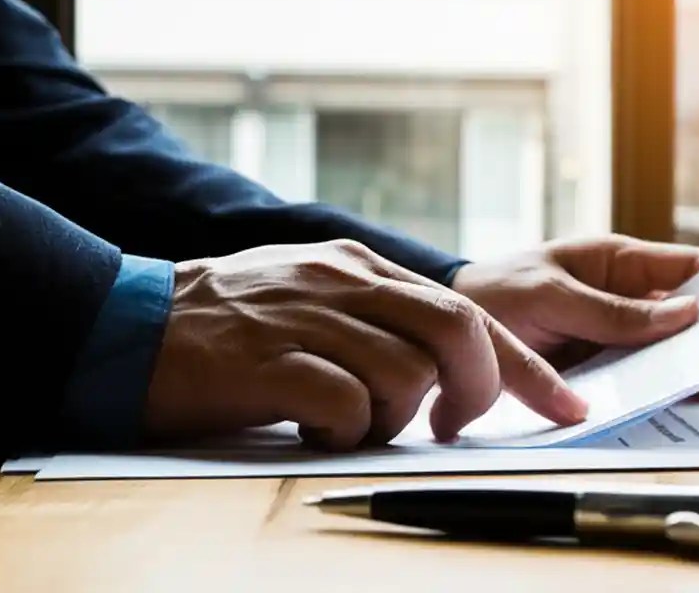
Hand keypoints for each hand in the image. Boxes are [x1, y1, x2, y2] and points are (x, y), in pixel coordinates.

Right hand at [143, 240, 587, 449]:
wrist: (131, 324)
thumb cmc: (233, 326)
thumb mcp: (317, 295)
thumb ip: (383, 315)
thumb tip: (454, 365)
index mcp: (363, 267)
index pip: (470, 312)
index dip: (526, 367)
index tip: (568, 406)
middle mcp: (345, 283)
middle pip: (458, 333)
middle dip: (481, 390)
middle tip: (454, 425)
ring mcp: (308, 317)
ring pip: (407, 376)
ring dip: (394, 418)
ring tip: (350, 420)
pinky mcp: (270, 360)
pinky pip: (346, 405)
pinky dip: (345, 431)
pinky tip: (315, 428)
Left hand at [450, 235, 698, 400]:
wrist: (442, 332)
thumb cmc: (494, 294)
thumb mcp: (551, 297)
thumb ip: (613, 311)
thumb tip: (685, 314)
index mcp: (617, 262)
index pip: (686, 268)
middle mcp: (624, 298)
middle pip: (685, 318)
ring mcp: (613, 336)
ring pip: (666, 353)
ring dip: (687, 373)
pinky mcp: (600, 370)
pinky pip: (637, 381)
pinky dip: (655, 393)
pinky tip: (672, 407)